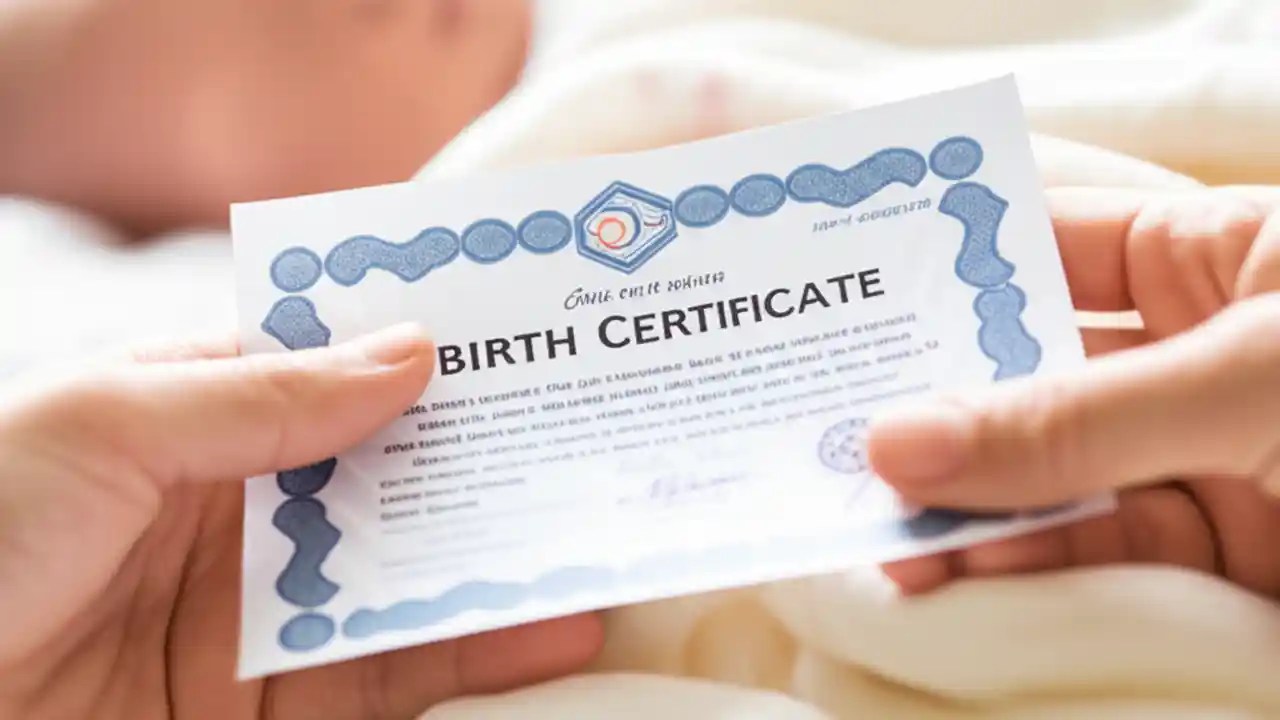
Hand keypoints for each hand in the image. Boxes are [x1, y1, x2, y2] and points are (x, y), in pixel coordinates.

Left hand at [0, 325, 600, 718]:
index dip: (423, 347)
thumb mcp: (100, 426)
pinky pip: (388, 672)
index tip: (525, 334)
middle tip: (592, 434)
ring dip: (500, 556)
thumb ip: (260, 396)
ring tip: (599, 532)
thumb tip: (409, 353)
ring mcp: (255, 608)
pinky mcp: (265, 706)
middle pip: (390, 473)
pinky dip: (472, 651)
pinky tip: (549, 628)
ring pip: (405, 574)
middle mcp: (237, 505)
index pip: (334, 365)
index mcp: (191, 412)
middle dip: (485, 455)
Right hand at [871, 187, 1279, 596]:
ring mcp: (1210, 460)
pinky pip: (1108, 557)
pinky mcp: (1225, 558)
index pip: (1051, 248)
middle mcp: (1199, 353)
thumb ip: (1079, 418)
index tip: (840, 303)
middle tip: (838, 436)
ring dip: (973, 507)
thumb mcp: (1251, 377)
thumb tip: (899, 442)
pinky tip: (972, 570)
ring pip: (1058, 478)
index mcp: (1217, 257)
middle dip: (940, 410)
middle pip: (1034, 376)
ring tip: (892, 532)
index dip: (949, 270)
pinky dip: (1038, 570)